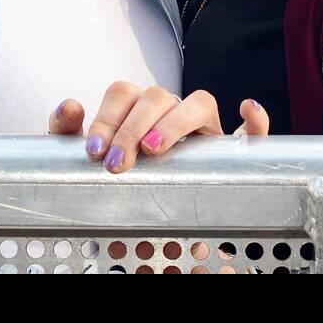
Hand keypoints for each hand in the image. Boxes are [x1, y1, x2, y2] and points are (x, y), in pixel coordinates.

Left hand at [48, 81, 268, 173]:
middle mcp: (170, 110)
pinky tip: (246, 110)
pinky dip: (255, 120)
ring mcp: (203, 129)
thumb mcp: (88, 160)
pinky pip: (252, 132)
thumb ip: (67, 134)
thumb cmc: (118, 183)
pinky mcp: (230, 153)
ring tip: (153, 148)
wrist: (144, 229)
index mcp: (136, 108)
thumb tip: (69, 106)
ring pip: (199, 101)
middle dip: (132, 126)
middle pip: (156, 96)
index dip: (108, 117)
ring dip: (174, 121)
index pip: (124, 93)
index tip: (95, 151)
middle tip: (117, 164)